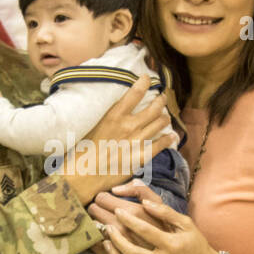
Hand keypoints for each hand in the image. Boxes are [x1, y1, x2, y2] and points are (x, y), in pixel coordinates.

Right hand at [58, 75, 174, 203]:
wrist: (83, 175)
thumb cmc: (81, 151)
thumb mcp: (91, 126)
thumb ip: (106, 117)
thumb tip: (115, 110)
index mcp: (114, 116)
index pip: (135, 93)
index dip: (144, 82)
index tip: (148, 78)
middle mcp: (128, 126)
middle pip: (154, 107)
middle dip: (161, 100)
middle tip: (162, 98)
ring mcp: (136, 141)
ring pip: (160, 123)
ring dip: (165, 118)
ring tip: (165, 116)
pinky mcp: (140, 157)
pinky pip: (161, 144)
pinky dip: (169, 138)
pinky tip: (172, 136)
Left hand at [87, 183, 221, 253]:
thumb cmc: (195, 243)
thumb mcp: (186, 224)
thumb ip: (166, 213)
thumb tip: (145, 203)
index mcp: (172, 244)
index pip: (146, 231)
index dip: (130, 221)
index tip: (118, 211)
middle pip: (134, 252)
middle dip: (117, 239)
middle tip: (107, 226)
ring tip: (105, 242)